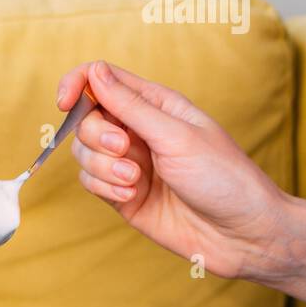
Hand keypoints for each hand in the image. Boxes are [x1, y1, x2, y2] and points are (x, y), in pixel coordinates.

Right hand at [57, 59, 289, 279]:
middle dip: (97, 136)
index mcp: (155, 105)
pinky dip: (105, 188)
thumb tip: (95, 72)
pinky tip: (133, 196)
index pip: (100, 79)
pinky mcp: (120, 193)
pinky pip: (89, 181)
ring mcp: (127, 163)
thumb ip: (131, 106)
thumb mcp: (176, 135)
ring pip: (83, 153)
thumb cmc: (223, 178)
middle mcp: (137, 130)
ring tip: (136, 181)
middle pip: (86, 119)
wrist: (241, 235)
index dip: (76, 85)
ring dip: (103, 167)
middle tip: (126, 151)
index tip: (64, 103)